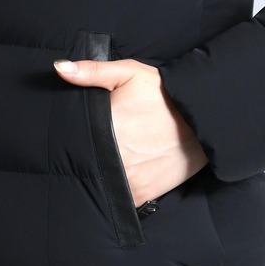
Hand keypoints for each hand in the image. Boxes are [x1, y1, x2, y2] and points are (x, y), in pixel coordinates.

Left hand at [53, 57, 208, 207]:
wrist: (204, 120)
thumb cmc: (165, 94)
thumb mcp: (130, 73)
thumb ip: (93, 71)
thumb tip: (60, 68)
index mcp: (105, 128)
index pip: (70, 138)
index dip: (66, 136)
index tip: (69, 132)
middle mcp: (114, 158)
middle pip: (82, 161)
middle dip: (82, 154)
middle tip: (91, 144)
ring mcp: (127, 179)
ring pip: (98, 181)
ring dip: (97, 173)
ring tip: (105, 158)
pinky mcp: (141, 194)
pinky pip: (117, 197)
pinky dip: (114, 188)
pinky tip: (119, 173)